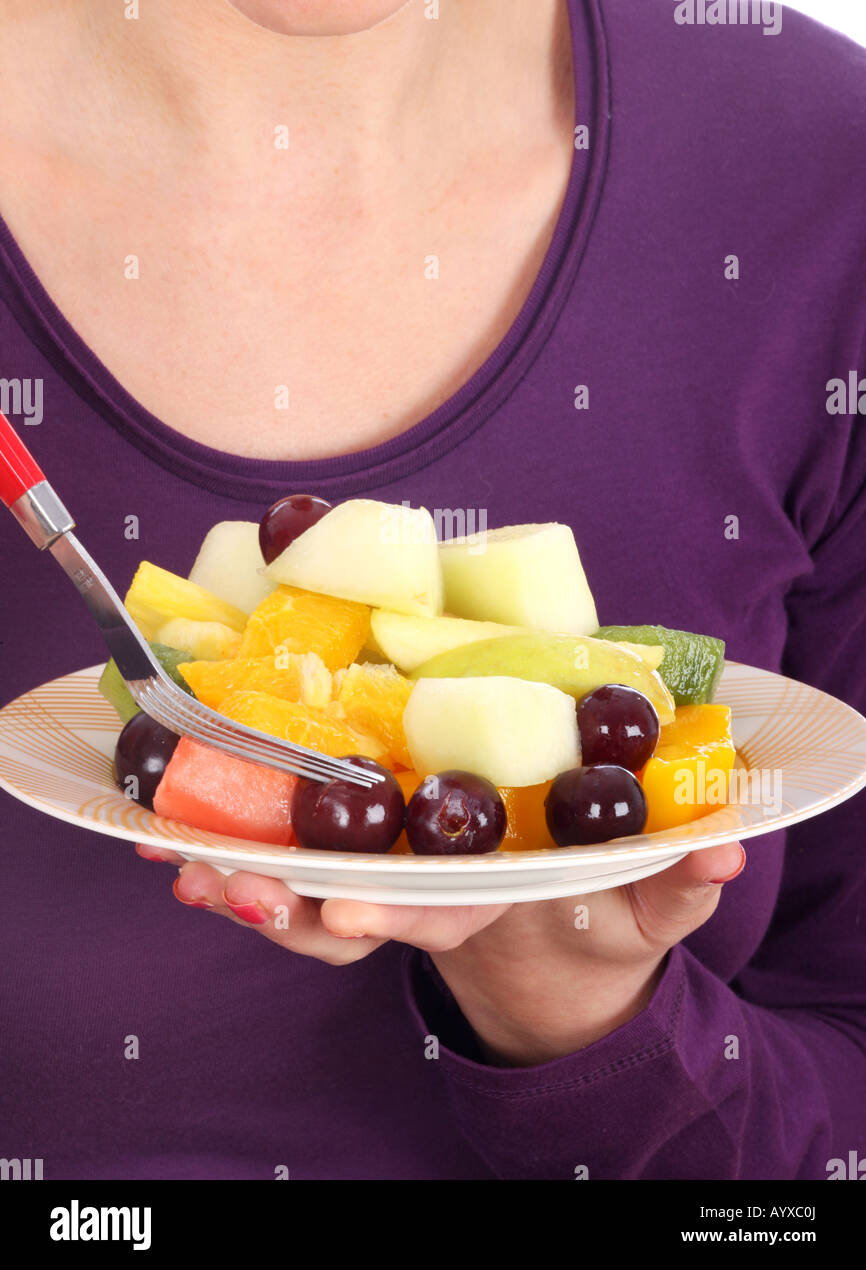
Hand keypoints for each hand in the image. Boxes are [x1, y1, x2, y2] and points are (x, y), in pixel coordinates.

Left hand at [137, 839, 744, 1064]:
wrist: (560, 929)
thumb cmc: (604, 909)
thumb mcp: (651, 906)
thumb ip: (681, 883)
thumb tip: (727, 851)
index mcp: (484, 901)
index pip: (431, 911)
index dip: (385, 910)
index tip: (337, 907)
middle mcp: (424, 896)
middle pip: (344, 909)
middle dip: (282, 903)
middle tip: (224, 882)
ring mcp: (391, 878)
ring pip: (305, 893)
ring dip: (242, 877)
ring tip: (181, 858)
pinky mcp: (369, 852)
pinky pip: (297, 860)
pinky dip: (241, 853)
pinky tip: (180, 839)